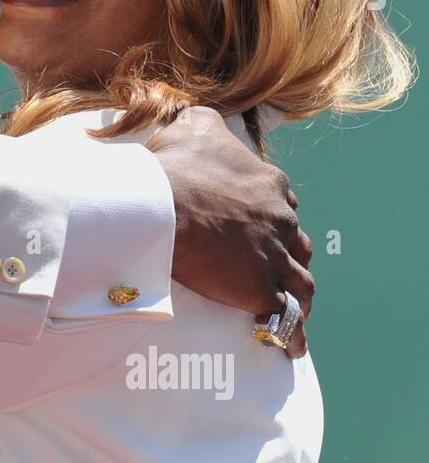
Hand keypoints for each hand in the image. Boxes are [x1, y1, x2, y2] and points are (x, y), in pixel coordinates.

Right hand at [147, 107, 313, 358]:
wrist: (161, 205)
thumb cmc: (172, 167)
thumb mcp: (192, 127)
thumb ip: (204, 123)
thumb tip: (198, 117)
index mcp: (269, 183)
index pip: (285, 201)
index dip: (274, 215)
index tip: (262, 225)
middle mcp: (281, 219)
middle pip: (297, 241)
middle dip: (288, 253)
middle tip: (273, 266)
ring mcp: (273, 255)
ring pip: (301, 279)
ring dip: (300, 294)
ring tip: (297, 311)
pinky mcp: (260, 288)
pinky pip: (286, 316)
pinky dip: (292, 331)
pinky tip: (290, 345)